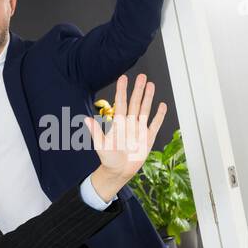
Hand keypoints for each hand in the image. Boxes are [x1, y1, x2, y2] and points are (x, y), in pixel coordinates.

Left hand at [88, 73, 167, 187]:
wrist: (118, 171)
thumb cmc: (108, 159)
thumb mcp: (100, 145)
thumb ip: (95, 132)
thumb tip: (85, 119)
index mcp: (118, 123)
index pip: (120, 103)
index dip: (122, 91)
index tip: (123, 78)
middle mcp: (130, 123)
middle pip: (135, 103)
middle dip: (138, 89)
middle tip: (142, 76)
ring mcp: (140, 129)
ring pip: (145, 110)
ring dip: (148, 98)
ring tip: (151, 85)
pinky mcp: (148, 137)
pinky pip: (155, 124)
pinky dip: (159, 115)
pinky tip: (162, 105)